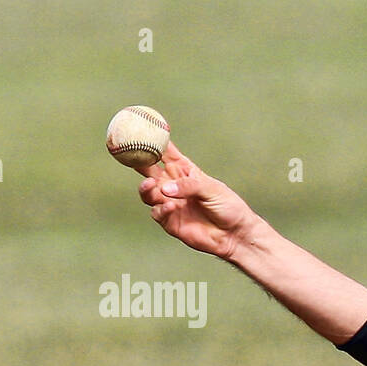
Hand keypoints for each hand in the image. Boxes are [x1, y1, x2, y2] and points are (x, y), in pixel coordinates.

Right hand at [137, 142, 259, 259]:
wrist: (235, 234)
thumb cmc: (228, 207)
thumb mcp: (212, 189)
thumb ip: (189, 186)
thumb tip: (165, 188)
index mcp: (184, 171)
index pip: (165, 152)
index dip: (153, 141)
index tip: (142, 129)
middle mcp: (174, 185)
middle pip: (148, 170)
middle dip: (138, 162)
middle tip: (131, 157)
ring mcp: (170, 203)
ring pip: (147, 193)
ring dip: (146, 188)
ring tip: (151, 185)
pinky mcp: (170, 221)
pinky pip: (157, 213)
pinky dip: (161, 209)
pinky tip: (171, 206)